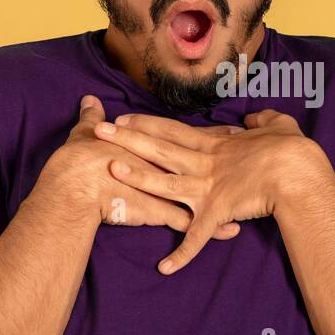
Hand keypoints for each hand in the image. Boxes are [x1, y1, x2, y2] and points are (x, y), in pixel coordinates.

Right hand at [47, 96, 241, 239]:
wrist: (75, 185)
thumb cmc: (79, 160)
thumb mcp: (86, 132)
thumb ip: (92, 118)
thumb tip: (90, 102)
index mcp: (156, 144)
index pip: (192, 136)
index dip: (217, 133)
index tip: (237, 130)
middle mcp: (168, 164)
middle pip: (210, 158)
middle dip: (235, 156)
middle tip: (259, 155)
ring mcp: (169, 188)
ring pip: (209, 190)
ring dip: (232, 193)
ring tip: (256, 191)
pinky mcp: (164, 212)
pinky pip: (193, 227)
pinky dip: (211, 232)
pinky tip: (232, 232)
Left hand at [92, 108, 328, 273]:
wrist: (301, 174)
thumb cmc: (292, 150)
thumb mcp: (277, 126)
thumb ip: (263, 121)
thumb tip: (255, 118)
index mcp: (216, 145)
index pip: (173, 131)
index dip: (147, 123)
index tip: (124, 118)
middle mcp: (206, 164)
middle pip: (160, 148)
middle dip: (128, 139)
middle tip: (98, 129)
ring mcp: (209, 189)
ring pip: (166, 183)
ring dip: (138, 177)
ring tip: (111, 170)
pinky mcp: (219, 213)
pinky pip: (197, 238)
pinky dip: (182, 255)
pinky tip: (163, 268)